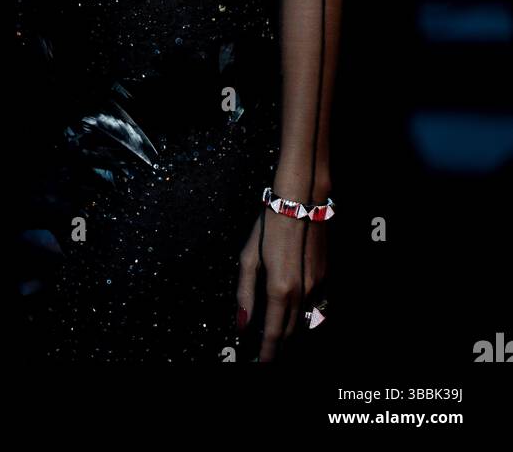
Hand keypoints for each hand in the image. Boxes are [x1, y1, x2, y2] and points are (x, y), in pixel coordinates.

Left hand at [237, 206, 327, 361]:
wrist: (300, 202)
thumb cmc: (268, 226)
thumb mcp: (249, 258)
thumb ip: (245, 293)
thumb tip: (242, 325)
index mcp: (280, 289)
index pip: (274, 333)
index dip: (268, 353)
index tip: (261, 364)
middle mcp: (302, 292)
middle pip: (291, 331)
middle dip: (278, 344)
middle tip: (265, 350)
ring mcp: (317, 285)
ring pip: (303, 320)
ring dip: (290, 329)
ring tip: (275, 333)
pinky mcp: (325, 276)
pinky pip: (314, 304)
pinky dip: (301, 313)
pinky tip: (290, 308)